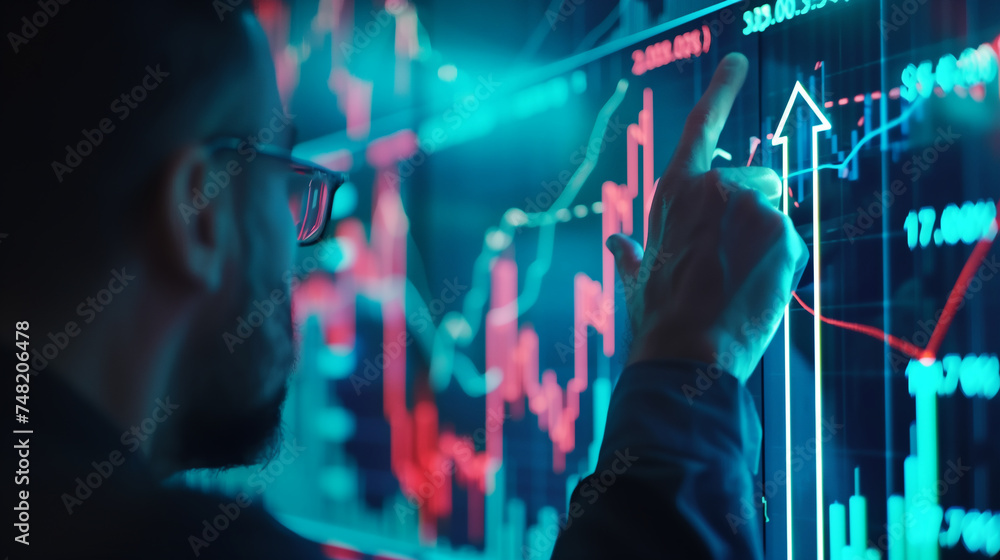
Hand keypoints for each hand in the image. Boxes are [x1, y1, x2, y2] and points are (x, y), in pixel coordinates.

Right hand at [606, 53, 808, 382]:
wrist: (687, 354)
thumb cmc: (657, 317)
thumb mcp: (635, 278)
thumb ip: (630, 251)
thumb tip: (615, 242)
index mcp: (675, 194)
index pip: (700, 129)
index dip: (720, 91)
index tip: (737, 62)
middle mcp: (714, 188)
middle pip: (756, 178)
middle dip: (753, 209)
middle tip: (730, 258)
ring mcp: (752, 207)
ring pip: (775, 209)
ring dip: (765, 237)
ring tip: (738, 277)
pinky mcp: (784, 232)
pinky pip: (792, 240)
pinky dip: (781, 263)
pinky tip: (756, 287)